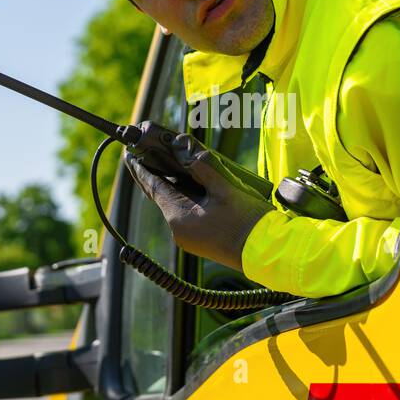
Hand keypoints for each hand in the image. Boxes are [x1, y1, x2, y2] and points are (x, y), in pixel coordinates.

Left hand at [124, 133, 273, 271]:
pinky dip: (183, 196)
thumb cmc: (248, 222)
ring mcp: (188, 237)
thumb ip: (202, 166)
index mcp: (179, 217)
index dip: (141, 168)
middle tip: (144, 154)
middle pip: (161, 195)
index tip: (131, 154)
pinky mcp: (199, 240)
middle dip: (154, 174)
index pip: (153, 187)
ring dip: (171, 184)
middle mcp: (178, 230)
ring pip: (173, 203)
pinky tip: (189, 183)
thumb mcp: (225, 188)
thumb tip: (183, 147)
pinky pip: (185, 212)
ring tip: (169, 163)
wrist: (268, 252)